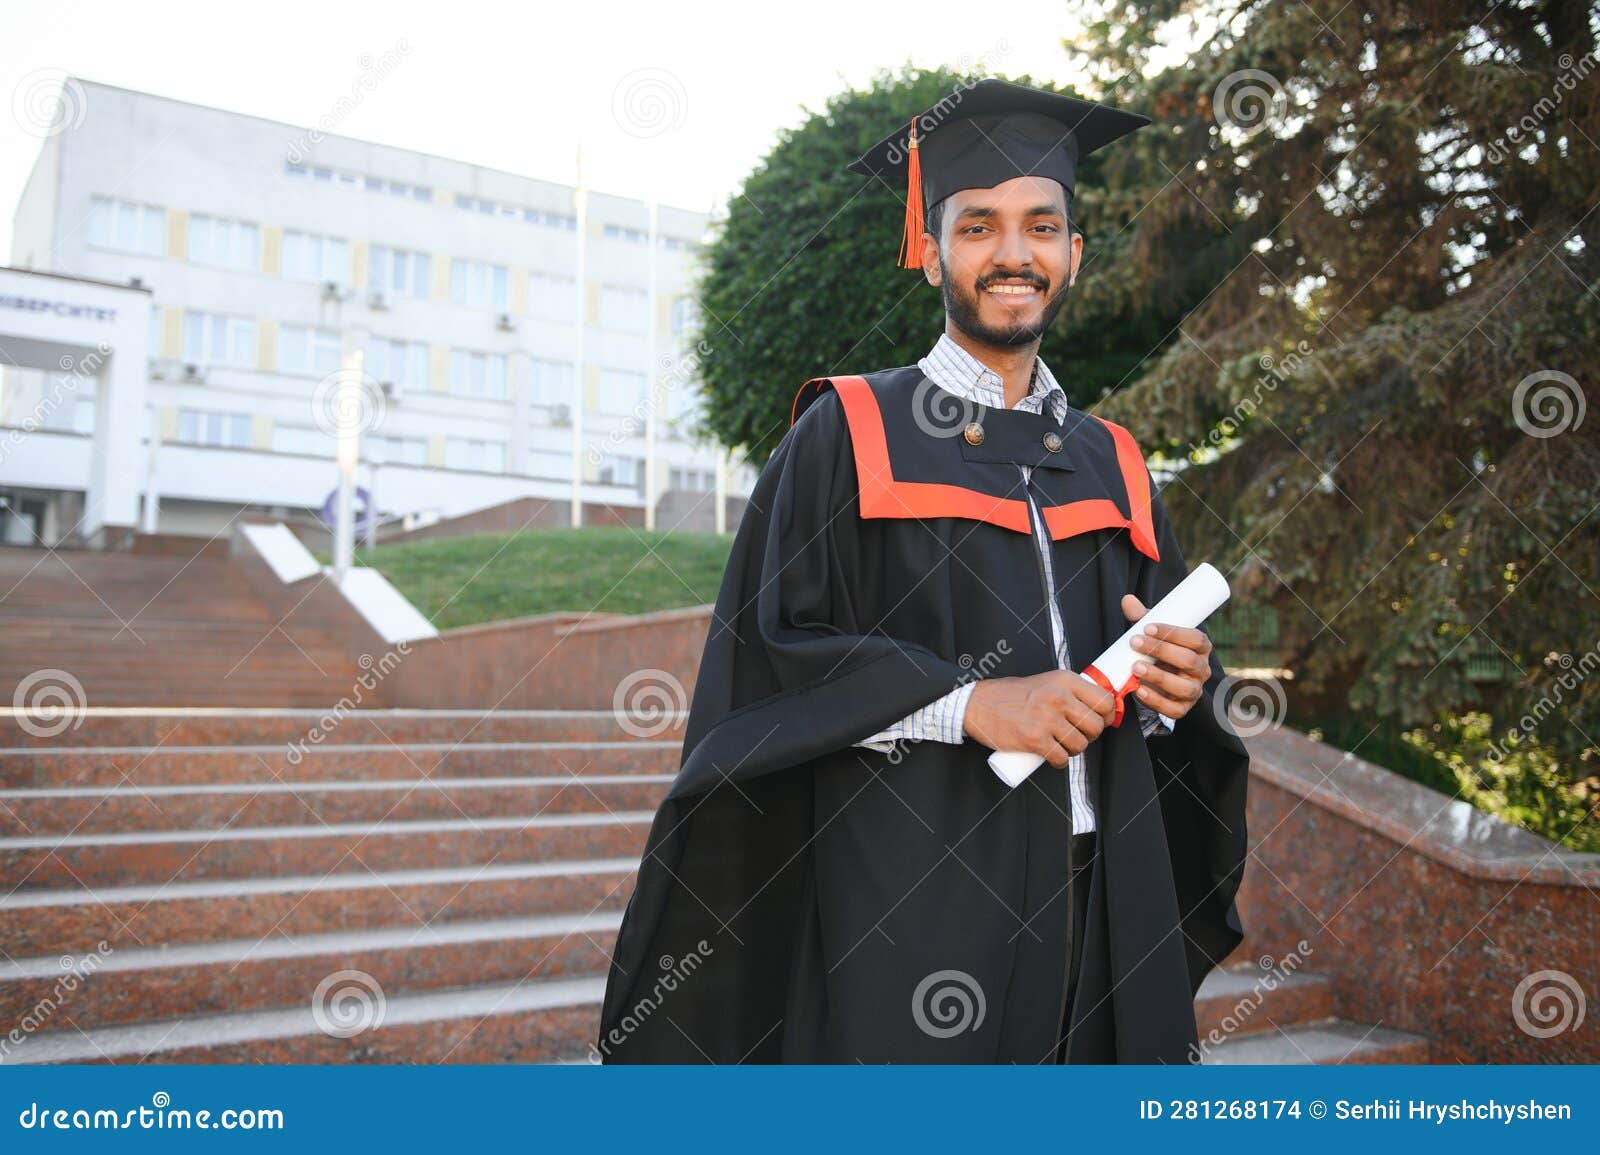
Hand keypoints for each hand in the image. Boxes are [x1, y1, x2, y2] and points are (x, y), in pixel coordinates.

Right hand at [962, 670, 1115, 767]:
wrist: (978, 704)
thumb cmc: (1011, 694)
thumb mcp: (1045, 681)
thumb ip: (1068, 691)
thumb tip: (1096, 708)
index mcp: (1065, 681)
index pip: (1105, 701)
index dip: (1107, 716)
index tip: (1101, 722)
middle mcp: (1059, 698)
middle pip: (1095, 726)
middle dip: (1090, 736)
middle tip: (1077, 735)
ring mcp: (1047, 719)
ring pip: (1080, 745)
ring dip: (1074, 750)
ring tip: (1062, 745)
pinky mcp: (1035, 740)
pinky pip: (1061, 758)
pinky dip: (1060, 762)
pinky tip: (1053, 756)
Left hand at [1120, 593, 1211, 722]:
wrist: (1158, 677)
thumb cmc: (1159, 650)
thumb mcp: (1153, 633)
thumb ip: (1142, 618)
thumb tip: (1128, 600)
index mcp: (1201, 647)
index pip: (1195, 639)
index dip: (1172, 633)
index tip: (1147, 627)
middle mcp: (1202, 669)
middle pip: (1189, 660)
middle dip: (1160, 651)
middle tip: (1135, 642)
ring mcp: (1194, 690)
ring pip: (1184, 687)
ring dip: (1158, 676)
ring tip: (1135, 667)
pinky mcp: (1183, 708)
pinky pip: (1175, 710)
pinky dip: (1156, 701)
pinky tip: (1139, 690)